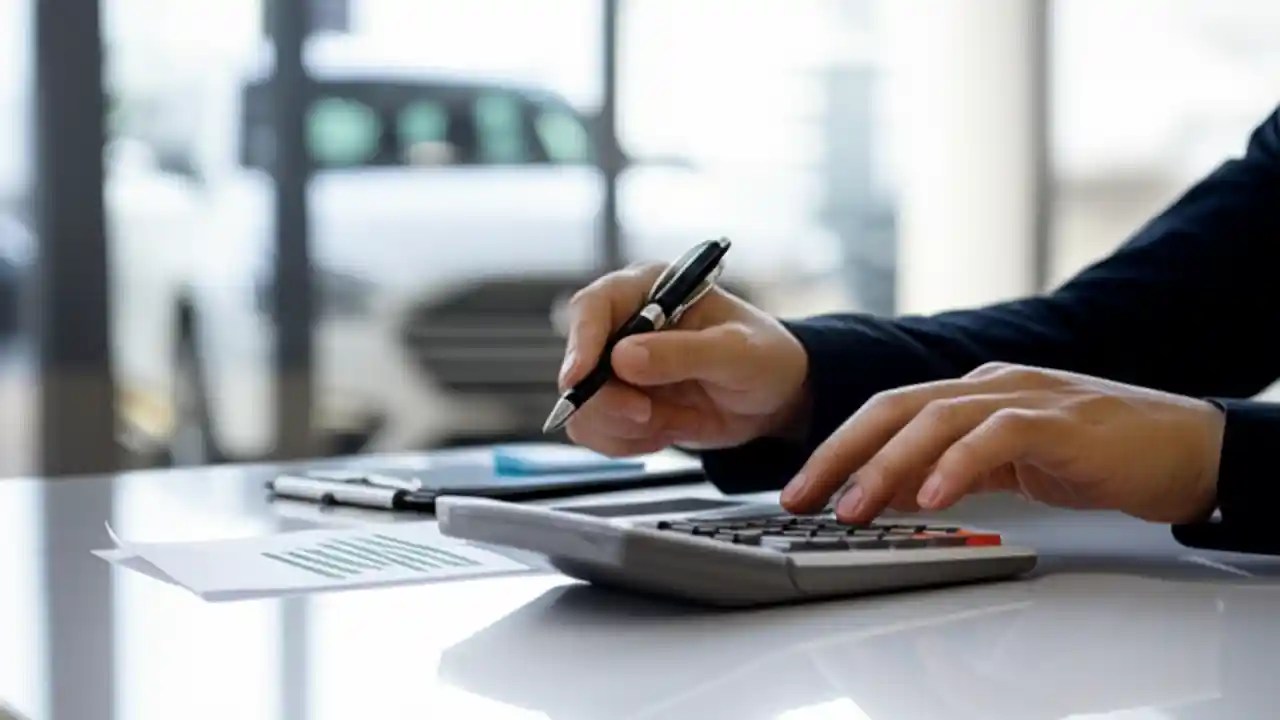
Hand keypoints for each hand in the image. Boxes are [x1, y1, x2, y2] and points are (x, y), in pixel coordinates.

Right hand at [558, 263, 809, 455]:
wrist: (774, 397)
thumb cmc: (763, 358)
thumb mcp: (736, 353)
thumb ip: (683, 353)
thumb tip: (623, 358)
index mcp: (650, 289)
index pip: (593, 307)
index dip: (580, 342)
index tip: (579, 379)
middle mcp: (624, 324)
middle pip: (578, 364)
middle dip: (607, 401)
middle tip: (648, 415)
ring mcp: (617, 366)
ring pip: (582, 405)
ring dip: (622, 426)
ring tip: (670, 422)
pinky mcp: (619, 401)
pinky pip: (597, 430)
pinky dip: (628, 442)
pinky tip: (665, 431)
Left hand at [779, 362, 1225, 524]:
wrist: (1183, 447)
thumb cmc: (1092, 457)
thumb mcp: (1004, 466)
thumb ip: (947, 470)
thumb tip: (886, 492)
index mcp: (969, 393)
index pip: (887, 412)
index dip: (838, 447)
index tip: (800, 489)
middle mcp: (987, 385)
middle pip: (894, 407)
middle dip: (840, 452)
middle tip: (801, 496)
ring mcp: (1023, 396)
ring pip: (935, 418)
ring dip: (885, 465)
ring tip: (851, 508)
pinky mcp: (1060, 421)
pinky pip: (997, 436)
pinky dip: (958, 465)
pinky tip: (931, 498)